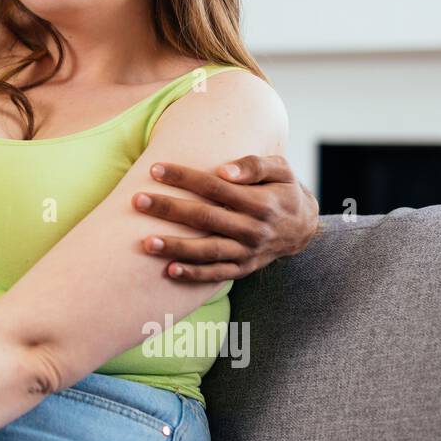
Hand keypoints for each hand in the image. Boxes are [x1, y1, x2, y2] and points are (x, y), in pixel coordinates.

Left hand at [132, 154, 319, 282]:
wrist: (303, 227)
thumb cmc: (284, 190)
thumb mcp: (281, 169)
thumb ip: (254, 165)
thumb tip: (223, 171)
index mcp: (261, 202)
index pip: (215, 187)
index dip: (184, 178)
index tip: (155, 170)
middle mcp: (254, 229)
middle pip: (205, 218)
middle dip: (169, 209)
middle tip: (137, 200)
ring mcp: (248, 252)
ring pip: (207, 251)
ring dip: (176, 247)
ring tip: (146, 242)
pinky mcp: (243, 269)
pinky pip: (216, 275)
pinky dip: (193, 274)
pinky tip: (168, 270)